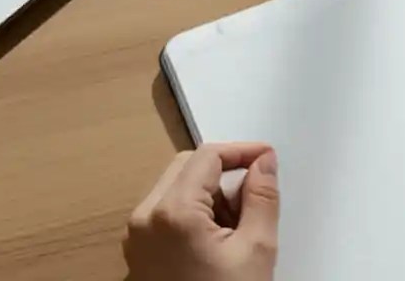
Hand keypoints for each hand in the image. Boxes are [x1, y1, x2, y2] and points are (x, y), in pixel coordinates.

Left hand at [124, 143, 279, 280]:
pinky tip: (218, 242)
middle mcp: (146, 218)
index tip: (267, 158)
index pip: (208, 156)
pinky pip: (166, 213)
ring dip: (209, 196)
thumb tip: (264, 162)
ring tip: (237, 229)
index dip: (241, 151)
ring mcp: (137, 237)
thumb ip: (262, 197)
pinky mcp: (138, 252)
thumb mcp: (256, 249)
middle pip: (187, 167)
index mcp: (173, 213)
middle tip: (254, 199)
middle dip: (223, 174)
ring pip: (176, 189)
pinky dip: (194, 214)